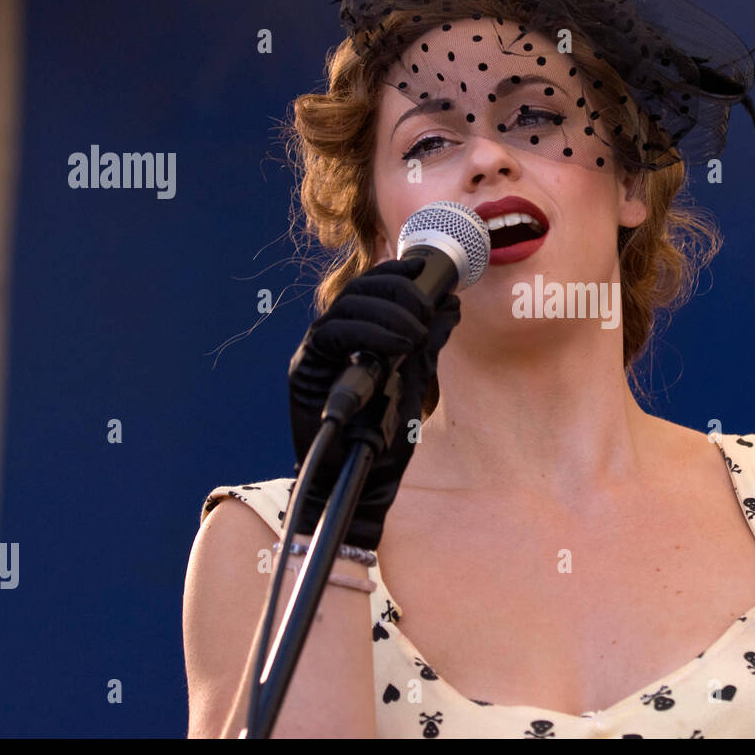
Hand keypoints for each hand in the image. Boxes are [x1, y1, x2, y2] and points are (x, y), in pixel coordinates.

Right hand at [287, 257, 460, 548]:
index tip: (426, 272)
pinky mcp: (304, 372)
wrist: (361, 482)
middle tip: (426, 310)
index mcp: (355, 335)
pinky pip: (330, 334)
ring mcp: (315, 354)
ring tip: (416, 332)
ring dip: (387, 311)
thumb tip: (451, 305)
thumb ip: (429, 344)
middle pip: (357, 289)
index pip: (370, 287)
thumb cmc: (385, 438)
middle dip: (396, 290)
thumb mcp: (416, 381)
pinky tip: (397, 344)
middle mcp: (330, 339)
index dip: (396, 273)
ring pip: (344, 306)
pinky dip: (366, 331)